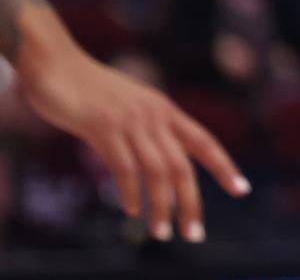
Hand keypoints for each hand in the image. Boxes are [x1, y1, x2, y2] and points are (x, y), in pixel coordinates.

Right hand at [18, 32, 248, 242]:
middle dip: (192, 202)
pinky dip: (131, 191)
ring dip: (162, 205)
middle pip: (183, 165)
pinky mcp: (103, 127)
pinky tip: (133, 210)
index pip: (204, 141)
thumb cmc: (89, 92)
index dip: (225, 166)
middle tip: (195, 234)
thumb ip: (145, 132)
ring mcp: (130, 121)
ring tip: (162, 233)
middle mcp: (154, 115)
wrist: (57, 65)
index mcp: (164, 110)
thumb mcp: (128, 109)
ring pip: (158, 170)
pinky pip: (124, 166)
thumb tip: (155, 164)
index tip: (242, 190)